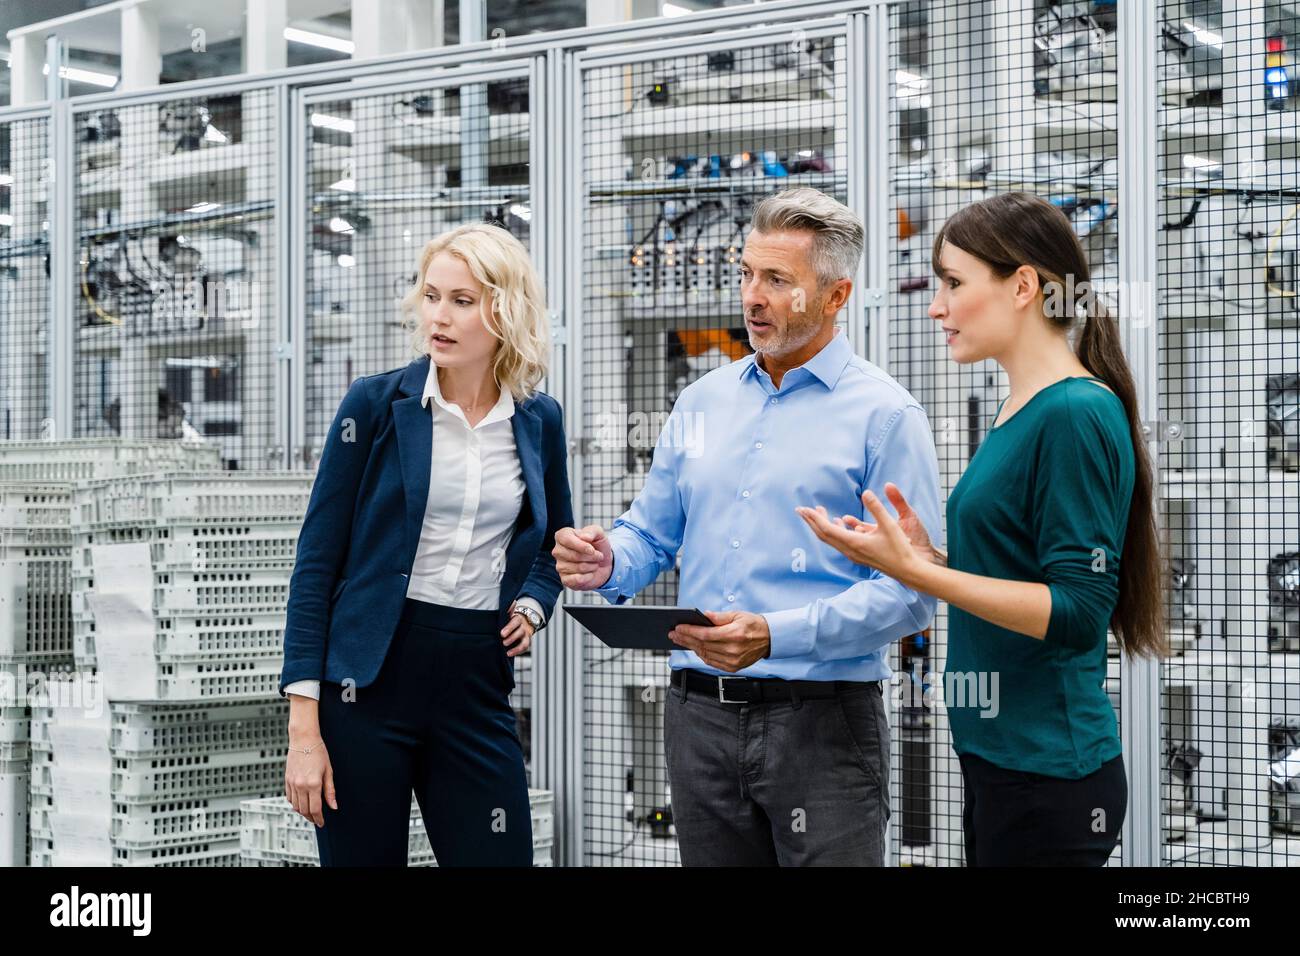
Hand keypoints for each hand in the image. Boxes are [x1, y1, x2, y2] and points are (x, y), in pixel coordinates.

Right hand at [285, 734, 335, 827]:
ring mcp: (292, 783)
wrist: (303, 740)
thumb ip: (330, 791)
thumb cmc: (318, 752)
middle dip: (311, 818)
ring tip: (310, 813)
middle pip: (304, 810)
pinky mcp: (287, 780)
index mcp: (313, 783)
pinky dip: (295, 803)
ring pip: (295, 806)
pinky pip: (289, 798)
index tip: (322, 822)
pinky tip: (301, 802)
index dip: (319, 818)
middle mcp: (301, 785)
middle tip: (317, 820)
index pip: (315, 809)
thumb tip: (333, 806)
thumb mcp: (328, 771)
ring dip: (302, 812)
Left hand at [502, 601, 535, 656]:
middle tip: (503, 642)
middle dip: (512, 637)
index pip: (515, 622)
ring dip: (516, 647)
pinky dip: (517, 652)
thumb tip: (512, 602)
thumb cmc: (511, 619)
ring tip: (507, 652)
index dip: (509, 628)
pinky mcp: (526, 642)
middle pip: (520, 632)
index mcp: (518, 619)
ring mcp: (526, 636)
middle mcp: (523, 627)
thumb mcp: (509, 614)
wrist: (524, 623)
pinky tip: (509, 654)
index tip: (501, 634)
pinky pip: (524, 648)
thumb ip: (508, 609)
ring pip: (524, 642)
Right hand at [553, 525, 613, 589]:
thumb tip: (584, 537)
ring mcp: (559, 566)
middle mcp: (558, 551)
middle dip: (591, 557)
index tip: (592, 550)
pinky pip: (577, 580)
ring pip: (578, 568)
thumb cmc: (598, 546)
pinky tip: (590, 574)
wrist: (603, 564)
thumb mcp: (599, 534)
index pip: (566, 539)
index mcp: (563, 536)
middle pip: (574, 555)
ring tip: (594, 564)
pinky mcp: (564, 579)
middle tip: (599, 556)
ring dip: (592, 566)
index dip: (581, 546)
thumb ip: (592, 531)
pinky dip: (588, 577)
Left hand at [669, 610, 769, 672]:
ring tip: (680, 640)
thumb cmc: (753, 624)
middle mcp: (733, 650)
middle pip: (702, 645)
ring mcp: (733, 661)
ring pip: (705, 655)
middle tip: (673, 634)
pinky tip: (694, 648)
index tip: (678, 627)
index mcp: (734, 634)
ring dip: (691, 647)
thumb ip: (719, 617)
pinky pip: (711, 662)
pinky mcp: (733, 668)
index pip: (705, 634)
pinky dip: (701, 655)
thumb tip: (703, 615)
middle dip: (685, 639)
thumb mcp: (737, 615)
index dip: (689, 631)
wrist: (769, 639)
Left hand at [796, 482, 930, 580]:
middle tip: (801, 509)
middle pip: (823, 534)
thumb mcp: (890, 525)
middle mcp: (849, 550)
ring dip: (821, 526)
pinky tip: (839, 523)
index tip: (803, 508)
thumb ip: (877, 508)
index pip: (826, 528)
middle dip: (811, 521)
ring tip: (817, 512)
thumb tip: (866, 492)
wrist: (907, 571)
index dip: (813, 517)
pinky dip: (833, 531)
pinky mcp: (858, 555)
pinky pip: (839, 542)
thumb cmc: (900, 549)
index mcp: (853, 543)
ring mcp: (853, 554)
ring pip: (830, 539)